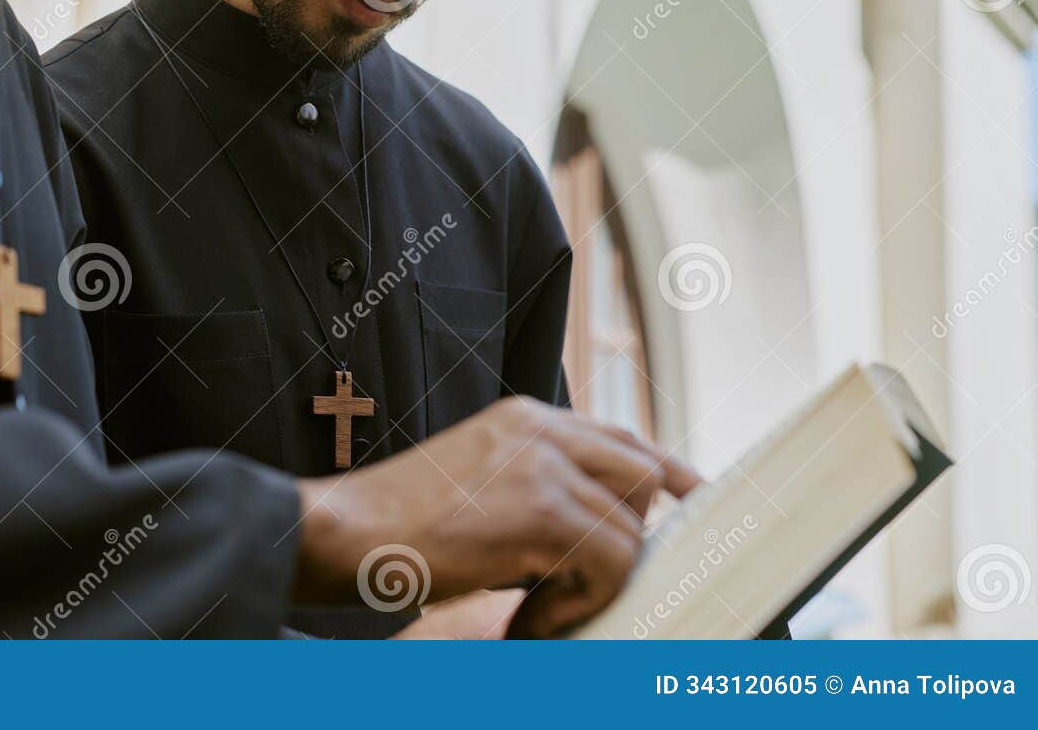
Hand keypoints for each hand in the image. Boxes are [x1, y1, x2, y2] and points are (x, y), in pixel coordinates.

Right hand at [293, 397, 697, 632]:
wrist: (345, 532)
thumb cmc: (396, 522)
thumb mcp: (476, 479)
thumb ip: (534, 482)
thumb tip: (594, 523)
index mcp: (523, 418)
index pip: (620, 435)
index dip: (664, 471)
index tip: (693, 499)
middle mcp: (541, 430)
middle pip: (643, 476)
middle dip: (632, 535)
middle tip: (585, 584)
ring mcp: (544, 467)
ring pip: (629, 532)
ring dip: (594, 585)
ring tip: (538, 609)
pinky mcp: (543, 513)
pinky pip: (608, 566)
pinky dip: (575, 607)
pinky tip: (526, 618)